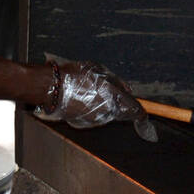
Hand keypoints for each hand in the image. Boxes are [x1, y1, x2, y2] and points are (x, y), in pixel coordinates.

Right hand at [37, 56, 156, 141]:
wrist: (49, 88)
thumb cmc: (73, 75)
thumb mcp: (98, 70)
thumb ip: (117, 81)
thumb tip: (129, 90)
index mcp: (114, 99)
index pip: (135, 111)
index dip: (142, 112)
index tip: (144, 113)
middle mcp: (106, 113)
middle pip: (120, 112)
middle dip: (117, 103)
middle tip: (104, 90)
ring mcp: (94, 120)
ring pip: (106, 114)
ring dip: (103, 106)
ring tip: (87, 92)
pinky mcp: (83, 123)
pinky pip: (93, 117)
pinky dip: (91, 110)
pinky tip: (80, 99)